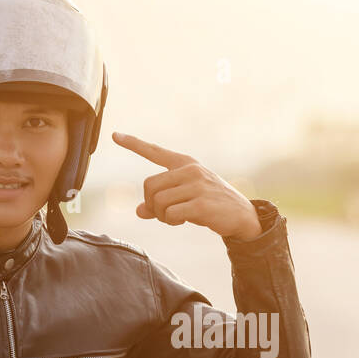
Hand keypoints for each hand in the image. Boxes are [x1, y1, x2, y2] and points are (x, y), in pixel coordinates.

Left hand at [112, 132, 262, 239]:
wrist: (243, 216)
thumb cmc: (212, 205)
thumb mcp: (187, 198)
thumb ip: (162, 202)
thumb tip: (139, 211)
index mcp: (185, 164)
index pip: (155, 152)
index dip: (134, 144)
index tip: (115, 135)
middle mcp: (190, 170)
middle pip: (149, 186)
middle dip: (152, 205)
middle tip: (164, 214)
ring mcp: (197, 185)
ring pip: (158, 201)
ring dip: (162, 216)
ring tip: (176, 218)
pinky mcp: (201, 203)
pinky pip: (171, 213)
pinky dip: (171, 221)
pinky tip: (182, 221)